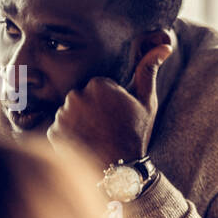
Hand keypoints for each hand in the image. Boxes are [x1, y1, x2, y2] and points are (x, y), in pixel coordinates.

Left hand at [48, 33, 171, 167]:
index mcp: (98, 84)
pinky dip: (69, 136)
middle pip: (82, 97)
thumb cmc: (135, 135)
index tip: (118, 116)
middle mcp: (76, 95)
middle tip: (107, 128)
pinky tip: (84, 145)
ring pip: (70, 112)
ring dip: (79, 122)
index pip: (99, 86)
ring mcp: (62, 114)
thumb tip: (165, 46)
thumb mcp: (146, 103)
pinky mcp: (53, 132)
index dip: (110, 101)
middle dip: (92, 110)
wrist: (120, 171)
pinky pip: (59, 128)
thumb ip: (148, 71)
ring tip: (95, 137)